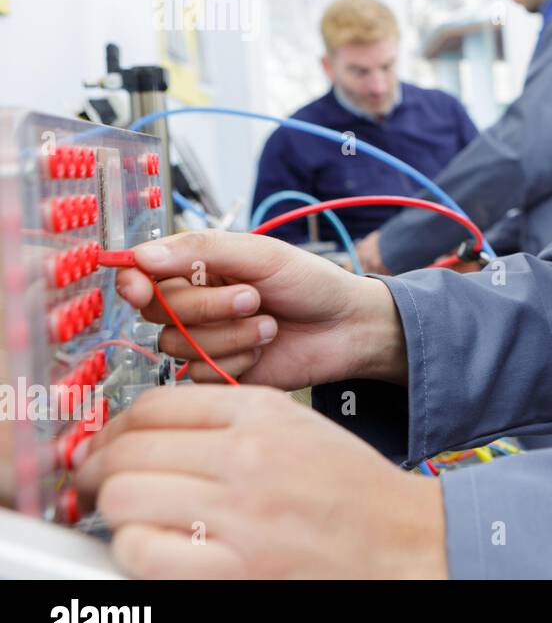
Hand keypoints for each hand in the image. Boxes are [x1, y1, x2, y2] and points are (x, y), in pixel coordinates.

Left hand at [73, 385, 448, 577]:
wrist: (406, 539)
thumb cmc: (353, 489)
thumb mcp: (298, 428)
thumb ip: (229, 423)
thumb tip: (148, 434)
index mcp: (262, 412)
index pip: (152, 405)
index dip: (113, 429)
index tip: (105, 448)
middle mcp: (246, 454)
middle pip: (127, 449)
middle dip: (96, 471)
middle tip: (95, 488)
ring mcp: (239, 511)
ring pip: (124, 496)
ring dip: (113, 511)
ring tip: (125, 520)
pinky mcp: (236, 567)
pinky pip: (143, 551)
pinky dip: (133, 551)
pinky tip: (150, 549)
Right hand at [113, 230, 406, 388]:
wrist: (347, 327)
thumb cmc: (311, 283)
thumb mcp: (262, 254)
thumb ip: (203, 250)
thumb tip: (142, 255)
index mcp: (200, 267)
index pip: (145, 273)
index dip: (134, 280)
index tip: (138, 285)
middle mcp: (195, 303)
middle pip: (159, 311)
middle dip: (208, 307)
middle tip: (254, 298)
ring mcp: (205, 339)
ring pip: (178, 345)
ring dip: (229, 335)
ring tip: (269, 325)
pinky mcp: (218, 371)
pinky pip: (200, 373)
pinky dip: (236, 359)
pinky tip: (264, 349)